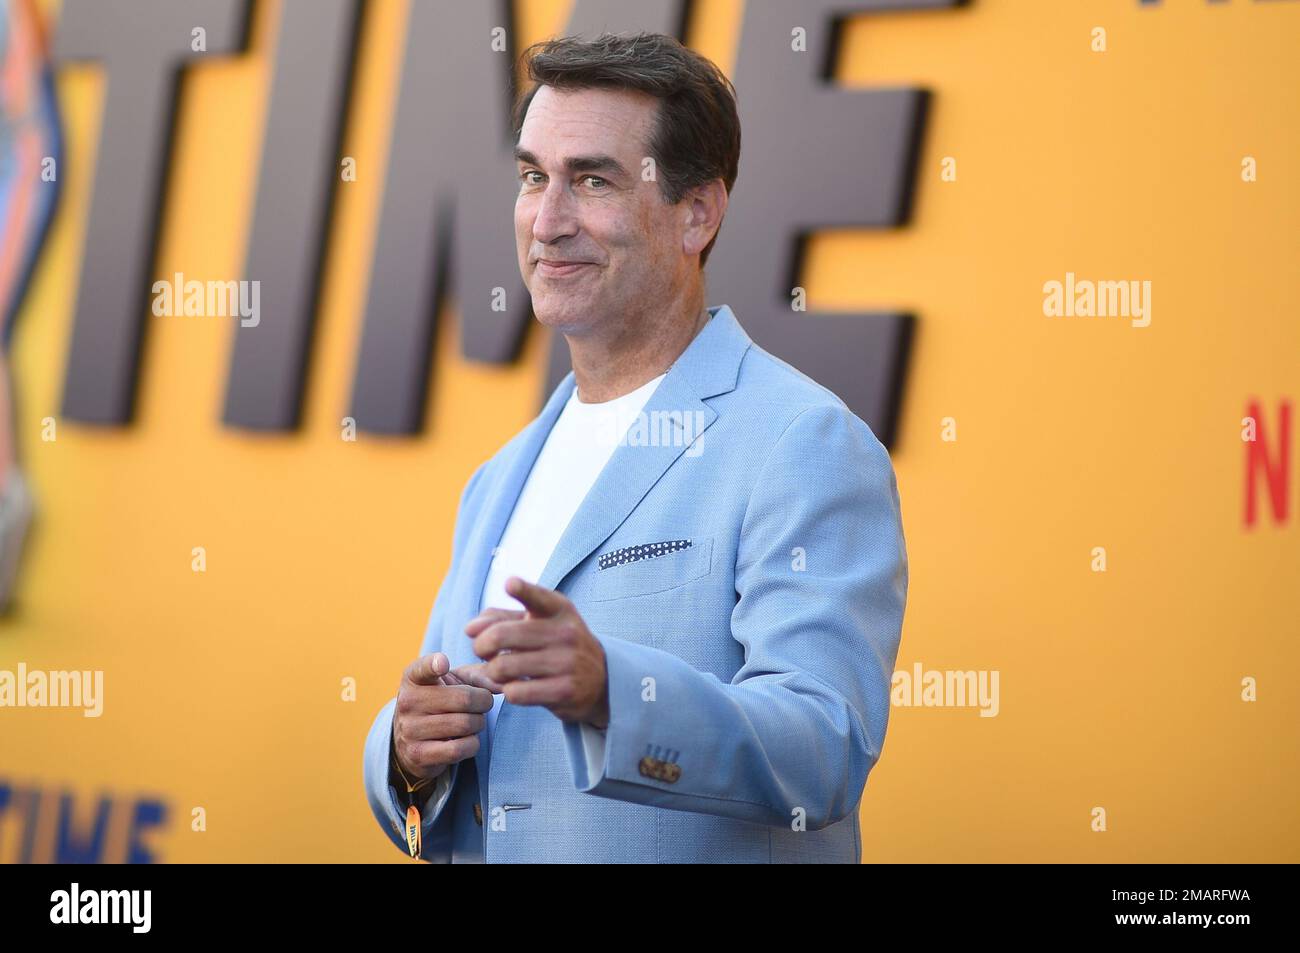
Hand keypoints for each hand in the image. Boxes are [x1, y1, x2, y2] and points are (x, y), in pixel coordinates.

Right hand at [392, 652, 494, 781]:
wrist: (412, 741)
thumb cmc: (441, 703)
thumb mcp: (454, 682)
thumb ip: (479, 676)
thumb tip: (503, 685)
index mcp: (413, 678)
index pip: (422, 668)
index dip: (434, 664)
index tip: (443, 664)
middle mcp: (408, 701)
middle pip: (464, 699)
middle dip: (483, 703)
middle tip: (481, 706)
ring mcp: (410, 729)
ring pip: (464, 725)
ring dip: (478, 724)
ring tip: (472, 722)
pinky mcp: (417, 754)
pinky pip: (458, 749)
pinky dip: (472, 745)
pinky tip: (466, 740)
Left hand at [460, 577, 609, 726]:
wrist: (601, 680)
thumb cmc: (557, 645)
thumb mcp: (538, 623)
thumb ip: (500, 618)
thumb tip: (470, 629)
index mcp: (559, 609)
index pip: (538, 597)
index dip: (522, 590)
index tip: (510, 584)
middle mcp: (565, 633)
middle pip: (501, 636)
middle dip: (480, 645)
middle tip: (481, 650)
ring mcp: (566, 663)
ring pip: (503, 667)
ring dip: (491, 672)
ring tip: (498, 672)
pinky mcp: (564, 691)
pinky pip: (515, 692)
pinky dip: (507, 691)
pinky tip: (515, 687)